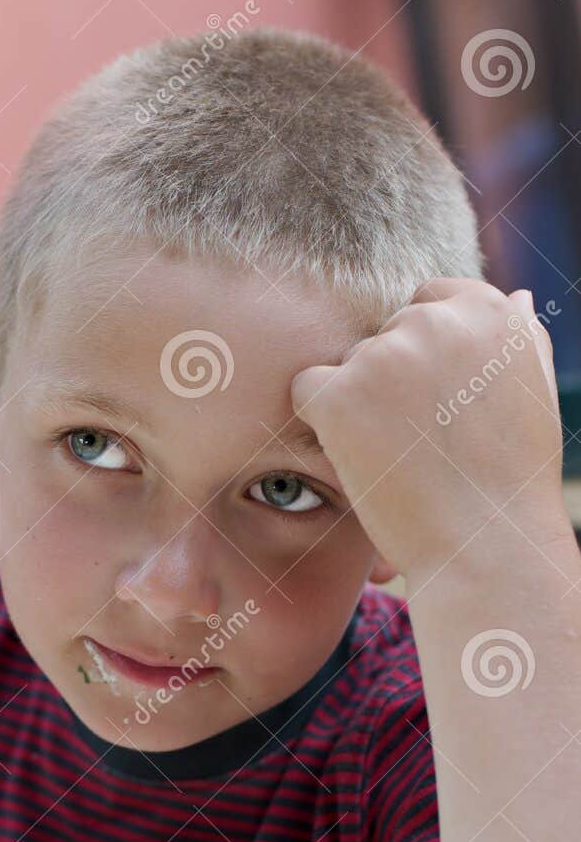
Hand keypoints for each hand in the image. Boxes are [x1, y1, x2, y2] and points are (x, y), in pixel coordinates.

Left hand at [291, 278, 565, 580]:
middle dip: (390, 380)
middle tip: (421, 440)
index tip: (434, 402)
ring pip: (346, 365)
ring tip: (401, 456)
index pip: (426, 302)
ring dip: (358, 403)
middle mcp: (436, 321)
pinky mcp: (339, 392)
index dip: (422, 356)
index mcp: (489, 310)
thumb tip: (518, 297)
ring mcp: (384, 354)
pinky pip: (306, 389)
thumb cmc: (512, 478)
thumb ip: (520, 338)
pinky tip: (360, 457)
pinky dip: (321, 422)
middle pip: (383, 335)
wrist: (485, 545)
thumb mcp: (535, 393)